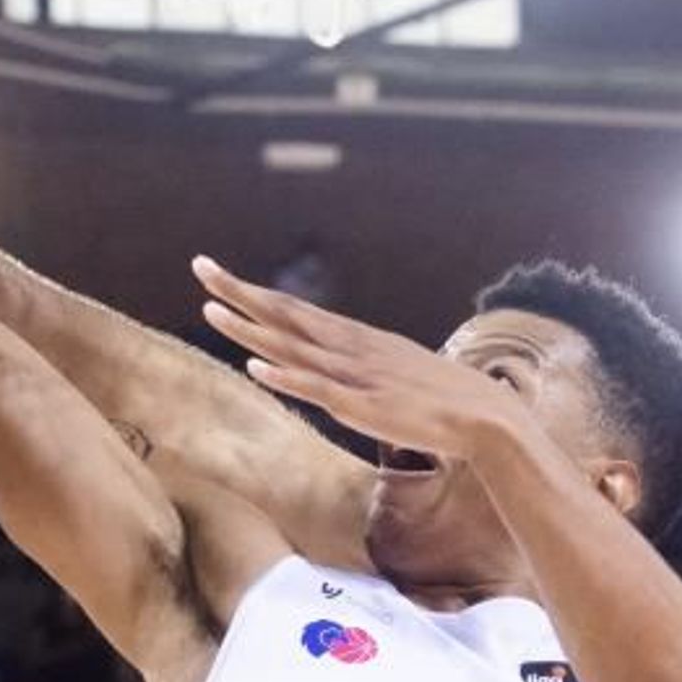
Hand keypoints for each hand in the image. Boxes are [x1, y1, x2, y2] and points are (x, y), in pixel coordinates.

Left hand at [192, 257, 517, 461]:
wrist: (482, 414)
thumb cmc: (435, 396)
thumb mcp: (388, 368)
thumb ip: (355, 362)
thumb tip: (326, 362)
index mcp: (352, 338)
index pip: (292, 309)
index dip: (251, 291)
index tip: (214, 272)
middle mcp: (348, 347)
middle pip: (284, 315)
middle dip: (240, 292)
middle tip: (200, 267)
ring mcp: (354, 375)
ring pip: (292, 347)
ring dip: (251, 330)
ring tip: (211, 311)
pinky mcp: (362, 406)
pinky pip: (316, 389)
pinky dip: (284, 377)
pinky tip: (255, 367)